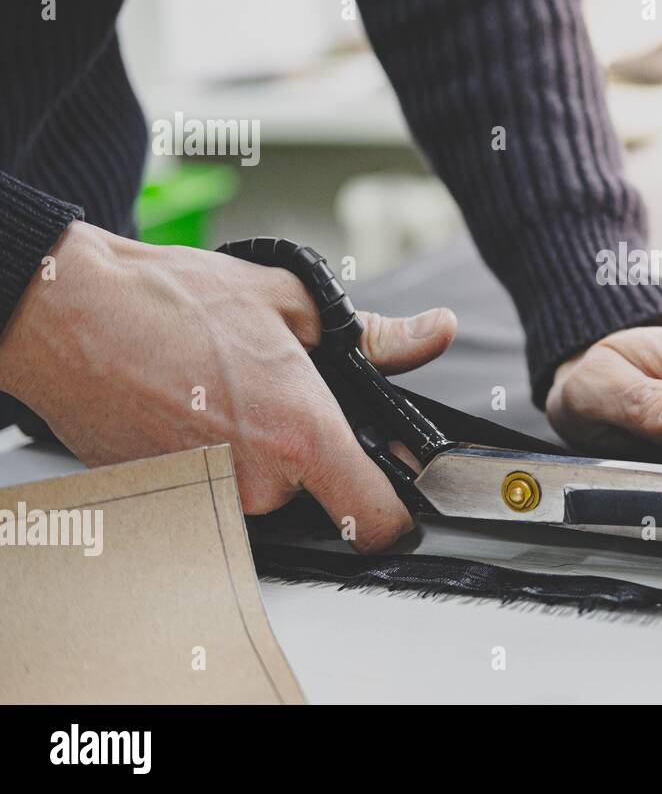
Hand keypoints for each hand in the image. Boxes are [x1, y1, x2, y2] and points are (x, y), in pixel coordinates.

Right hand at [0, 222, 456, 550]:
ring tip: (225, 396)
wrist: (68, 314)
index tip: (395, 499)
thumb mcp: (292, 302)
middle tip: (274, 397)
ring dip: (254, 454)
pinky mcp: (166, 500)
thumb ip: (374, 337)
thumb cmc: (170, 303)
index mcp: (302, 433)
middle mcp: (257, 479)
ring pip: (260, 492)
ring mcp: (207, 496)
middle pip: (312, 496)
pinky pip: (212, 489)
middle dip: (306, 452)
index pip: (374, 520)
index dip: (394, 515)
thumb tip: (432, 333)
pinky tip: (191, 412)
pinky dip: (210, 458)